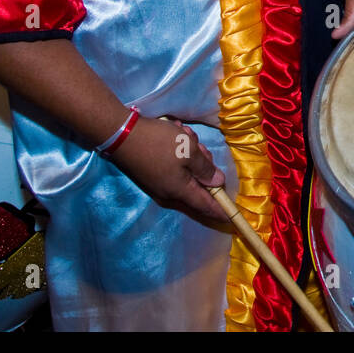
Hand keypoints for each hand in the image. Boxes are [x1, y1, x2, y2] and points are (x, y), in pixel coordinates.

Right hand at [110, 116, 226, 223]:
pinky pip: (175, 167)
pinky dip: (180, 152)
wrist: (121, 134)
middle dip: (204, 165)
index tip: (232, 218)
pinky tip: (175, 134)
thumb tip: (217, 183)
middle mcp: (169, 192)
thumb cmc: (158, 142)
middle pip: (198, 185)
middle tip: (199, 145)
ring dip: (191, 154)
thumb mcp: (189, 150)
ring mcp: (160, 183)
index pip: (205, 206)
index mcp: (180, 190)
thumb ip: (205, 169)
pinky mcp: (153, 173)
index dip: (220, 210)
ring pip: (188, 172)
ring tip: (184, 134)